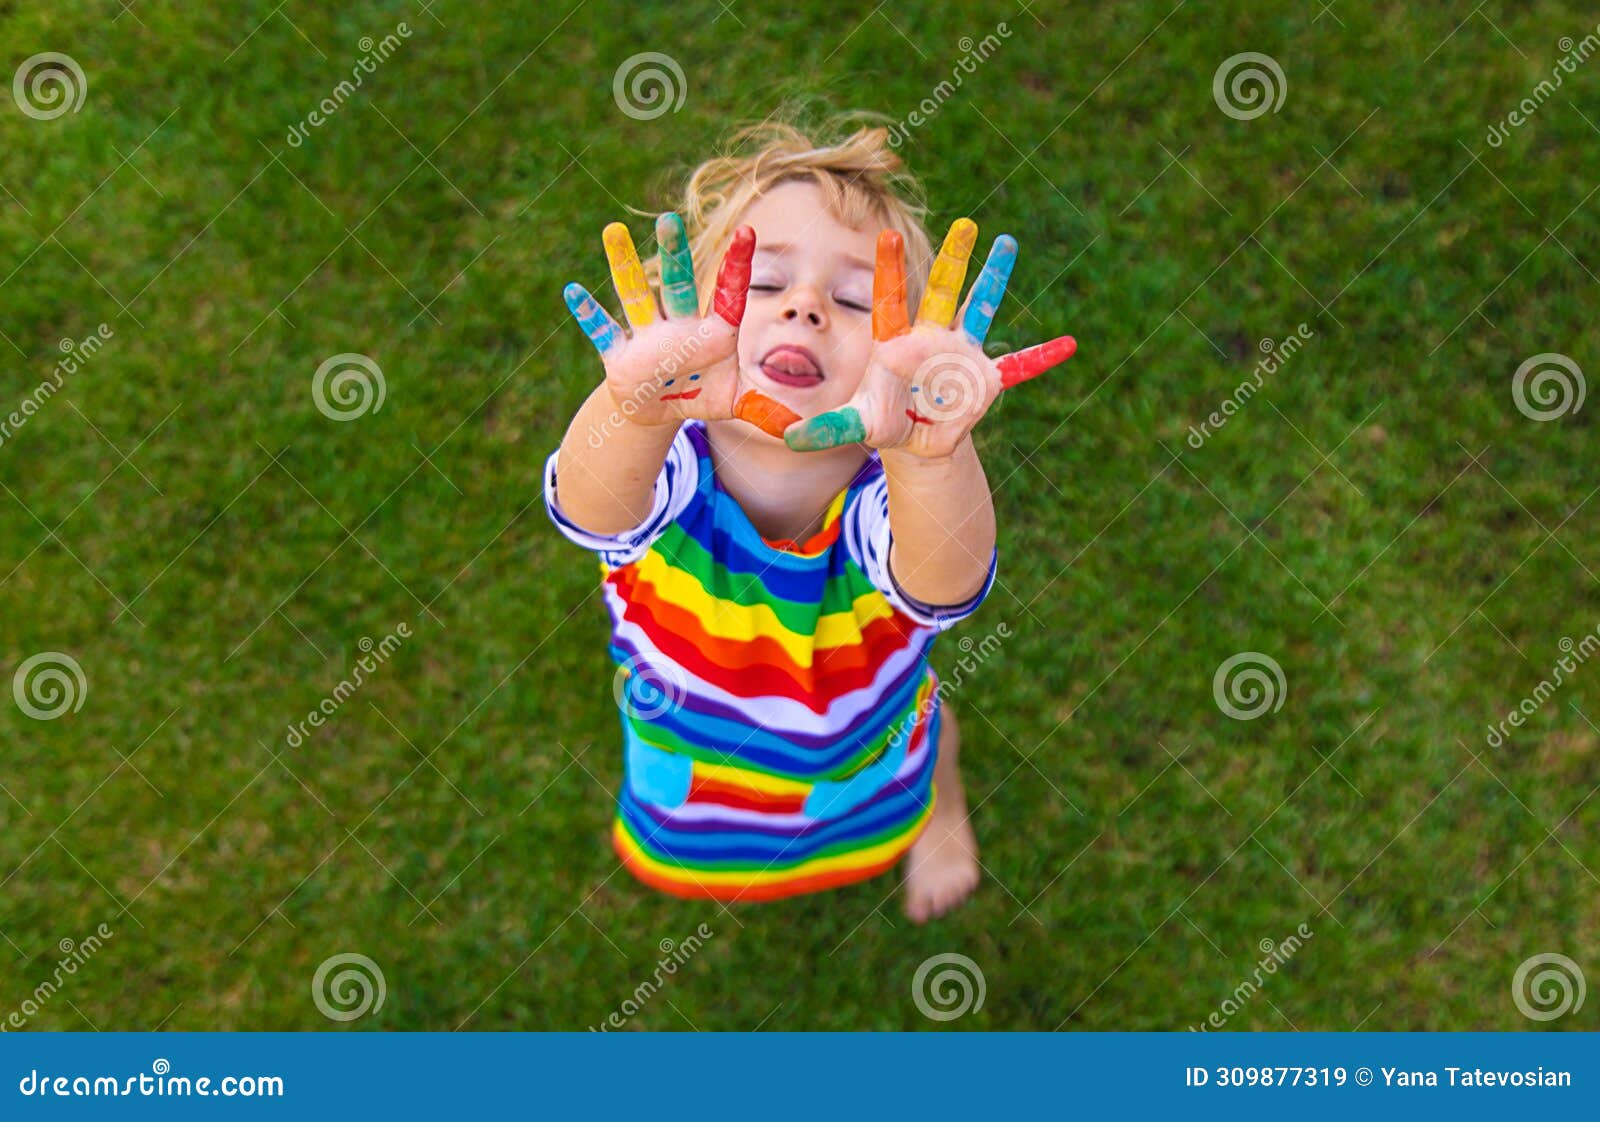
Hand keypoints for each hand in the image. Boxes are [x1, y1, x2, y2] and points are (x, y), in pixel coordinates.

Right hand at [562, 214, 799, 436]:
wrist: (661, 408)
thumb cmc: (701, 394)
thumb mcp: (736, 403)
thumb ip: (764, 409)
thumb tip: (798, 431)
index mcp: (711, 332)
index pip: (727, 294)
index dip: (736, 267)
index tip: (747, 233)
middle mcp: (678, 325)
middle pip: (676, 284)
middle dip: (673, 254)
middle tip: (670, 219)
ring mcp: (647, 337)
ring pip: (635, 295)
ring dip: (624, 266)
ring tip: (613, 230)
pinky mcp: (621, 354)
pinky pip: (603, 331)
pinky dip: (588, 314)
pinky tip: (572, 290)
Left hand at [783, 218, 1076, 457]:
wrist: (915, 440)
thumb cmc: (884, 423)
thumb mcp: (854, 427)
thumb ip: (827, 430)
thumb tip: (787, 440)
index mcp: (897, 344)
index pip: (890, 300)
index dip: (889, 271)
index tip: (885, 234)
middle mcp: (931, 338)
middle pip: (942, 291)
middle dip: (953, 258)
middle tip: (965, 222)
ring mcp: (960, 354)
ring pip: (980, 309)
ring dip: (994, 280)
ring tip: (1008, 243)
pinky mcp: (984, 380)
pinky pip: (1017, 366)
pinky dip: (1041, 357)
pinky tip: (1069, 344)